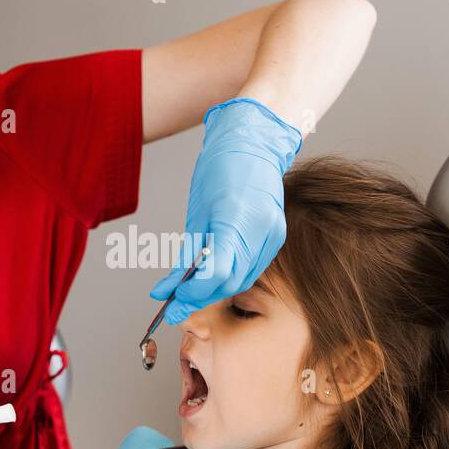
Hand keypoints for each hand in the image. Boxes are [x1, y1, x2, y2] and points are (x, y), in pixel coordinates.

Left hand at [150, 98, 301, 323]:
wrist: (254, 142)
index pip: (215, 274)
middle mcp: (261, 232)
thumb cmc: (221, 168)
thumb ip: (188, 253)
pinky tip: (211, 280)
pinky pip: (252, 267)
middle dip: (201, 297)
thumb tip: (171, 287)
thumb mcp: (197, 212)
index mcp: (237, 221)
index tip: (173, 299)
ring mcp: (273, 236)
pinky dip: (230, 276)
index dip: (191, 292)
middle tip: (176, 306)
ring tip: (189, 295)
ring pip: (242, 279)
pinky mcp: (276, 236)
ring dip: (215, 290)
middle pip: (230, 282)